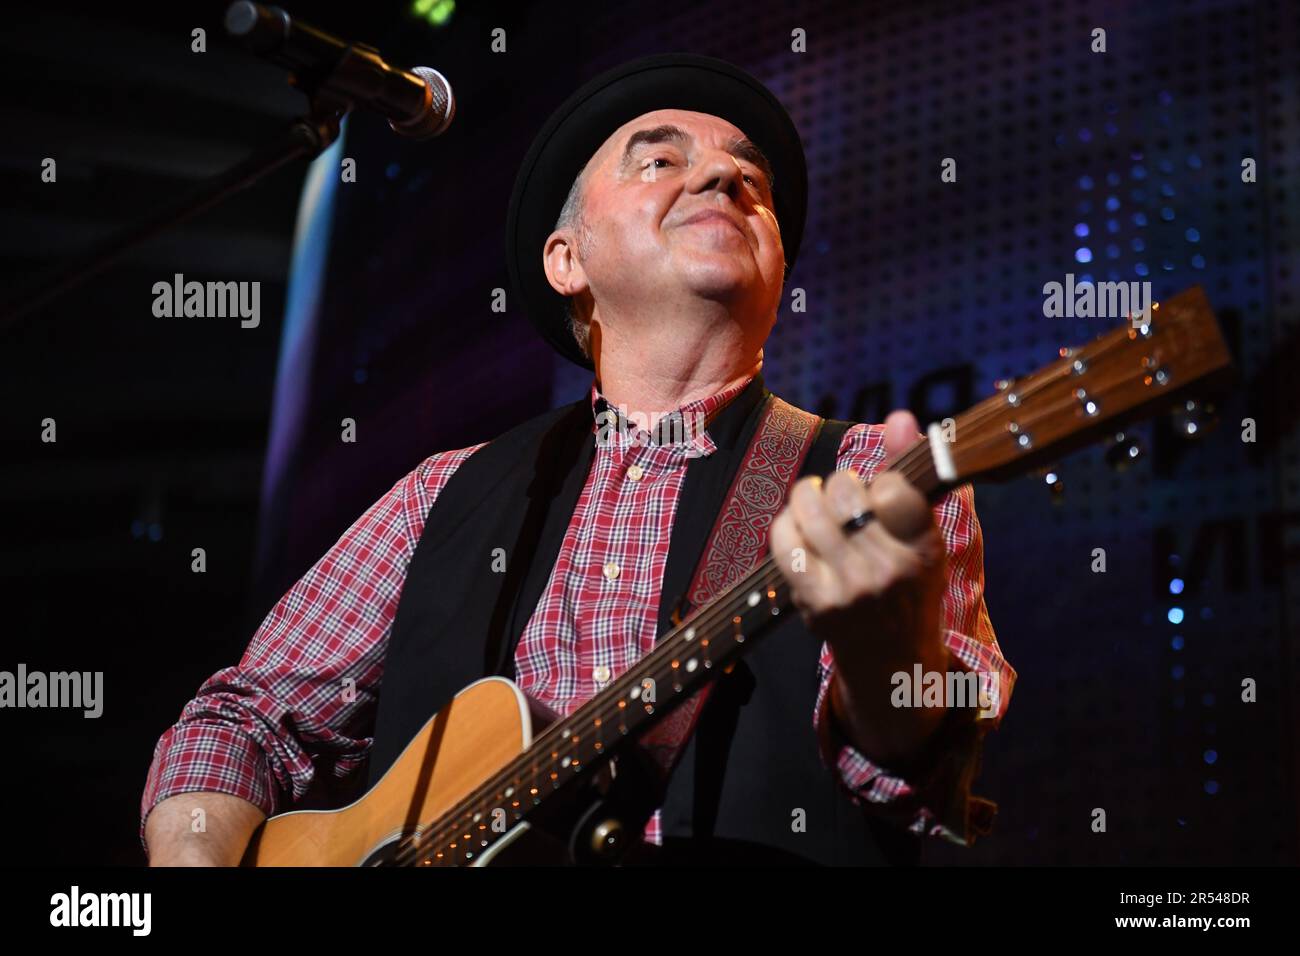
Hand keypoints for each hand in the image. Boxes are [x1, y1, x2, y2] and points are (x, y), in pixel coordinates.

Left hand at [769, 409, 950, 763]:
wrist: (893, 663)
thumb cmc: (908, 584)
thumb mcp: (923, 534)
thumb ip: (911, 471)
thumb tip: (900, 415)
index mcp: (925, 549)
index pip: (893, 490)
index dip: (876, 481)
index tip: (878, 492)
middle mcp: (889, 570)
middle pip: (845, 494)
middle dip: (838, 483)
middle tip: (842, 495)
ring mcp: (849, 589)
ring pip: (811, 512)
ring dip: (807, 496)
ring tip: (815, 500)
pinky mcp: (815, 603)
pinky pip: (785, 543)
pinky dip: (785, 524)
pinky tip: (796, 525)